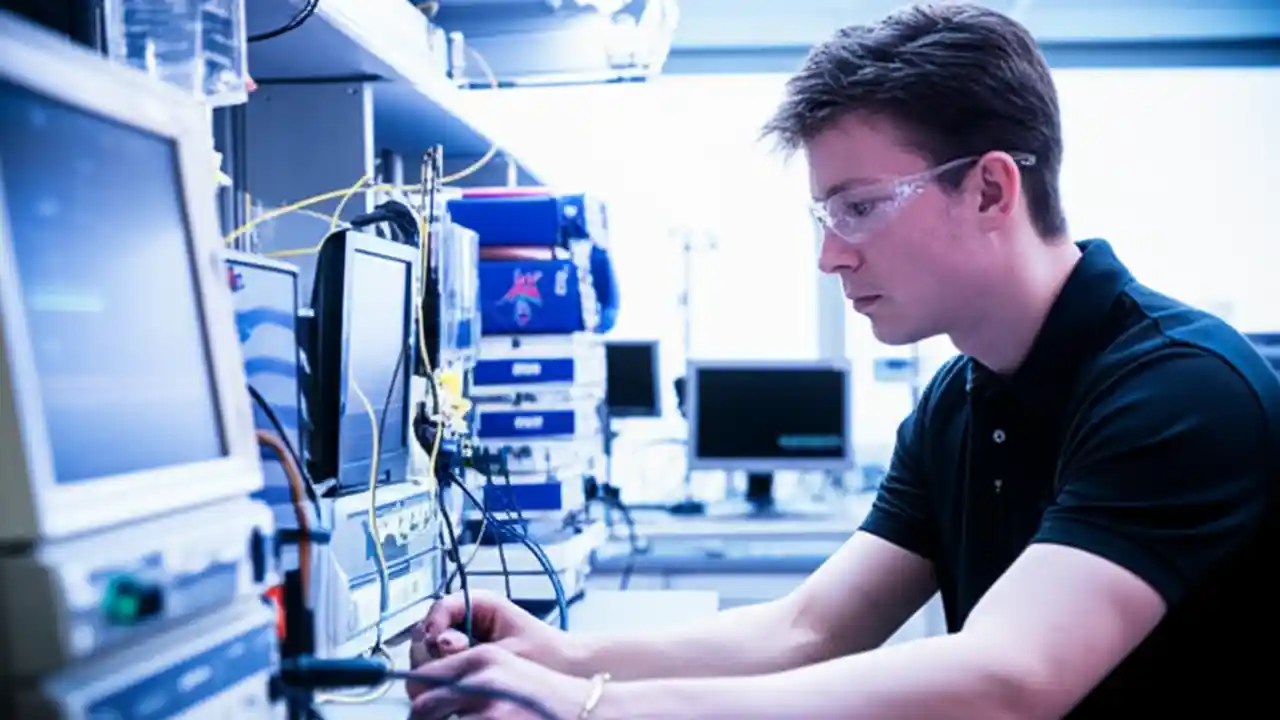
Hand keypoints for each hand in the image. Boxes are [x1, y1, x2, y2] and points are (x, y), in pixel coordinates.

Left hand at [406, 643, 590, 719]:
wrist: (584, 709)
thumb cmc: (544, 696)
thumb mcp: (507, 670)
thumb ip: (469, 677)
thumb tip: (425, 698)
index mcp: (482, 659)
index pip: (423, 676)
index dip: (416, 698)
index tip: (418, 709)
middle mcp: (481, 679)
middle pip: (422, 705)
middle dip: (421, 719)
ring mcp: (488, 709)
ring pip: (434, 719)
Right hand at [411, 590, 579, 672]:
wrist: (566, 670)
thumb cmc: (546, 653)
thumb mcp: (509, 648)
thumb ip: (472, 647)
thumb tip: (441, 644)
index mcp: (477, 604)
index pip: (439, 608)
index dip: (435, 626)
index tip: (441, 644)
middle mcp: (464, 621)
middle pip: (426, 632)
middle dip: (435, 651)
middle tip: (455, 663)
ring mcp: (459, 643)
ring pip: (427, 653)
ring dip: (437, 666)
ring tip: (462, 676)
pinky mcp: (460, 663)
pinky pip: (438, 669)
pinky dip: (444, 678)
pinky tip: (458, 686)